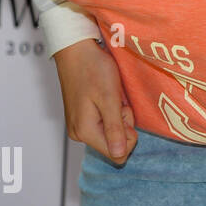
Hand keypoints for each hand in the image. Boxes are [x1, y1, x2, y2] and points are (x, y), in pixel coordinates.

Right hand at [55, 39, 137, 164]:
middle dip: (124, 123)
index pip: (117, 153)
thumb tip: (119, 154)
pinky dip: (112, 110)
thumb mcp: (110, 98)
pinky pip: (105, 122)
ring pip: (112, 132)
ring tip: (111, 96)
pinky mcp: (83, 117)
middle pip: (115, 143)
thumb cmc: (92, 68)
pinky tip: (107, 96)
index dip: (128, 134)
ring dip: (118, 115)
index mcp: (85, 131)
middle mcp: (79, 132)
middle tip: (118, 102)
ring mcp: (80, 125)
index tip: (122, 111)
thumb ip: (115, 128)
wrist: (77, 51)